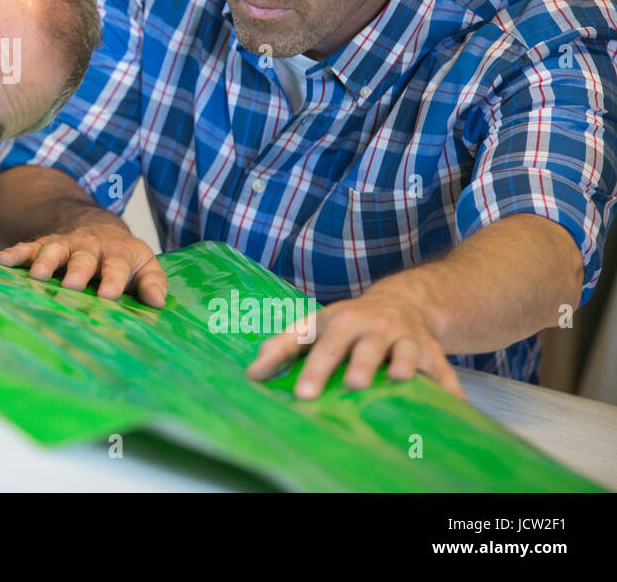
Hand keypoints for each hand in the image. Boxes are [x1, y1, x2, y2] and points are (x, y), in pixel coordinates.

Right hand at [0, 222, 167, 307]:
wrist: (98, 227)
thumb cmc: (123, 257)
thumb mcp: (144, 265)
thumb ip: (152, 283)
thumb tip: (158, 303)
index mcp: (117, 253)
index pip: (116, 267)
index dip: (113, 280)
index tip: (109, 296)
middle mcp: (89, 247)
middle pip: (83, 258)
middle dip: (77, 271)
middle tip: (71, 286)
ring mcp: (65, 245)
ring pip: (53, 250)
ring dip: (45, 262)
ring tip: (36, 276)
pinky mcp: (44, 245)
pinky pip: (28, 247)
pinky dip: (15, 253)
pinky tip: (1, 261)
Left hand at [246, 285, 464, 399]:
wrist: (403, 302)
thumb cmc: (347, 324)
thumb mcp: (314, 327)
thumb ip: (282, 348)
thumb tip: (252, 375)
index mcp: (340, 321)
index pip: (321, 344)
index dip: (311, 368)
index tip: (301, 395)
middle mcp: (373, 327)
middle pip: (365, 346)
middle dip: (358, 364)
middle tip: (351, 384)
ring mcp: (405, 338)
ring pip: (405, 351)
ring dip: (402, 364)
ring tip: (397, 379)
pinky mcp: (432, 352)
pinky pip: (442, 370)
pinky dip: (449, 386)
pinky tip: (454, 404)